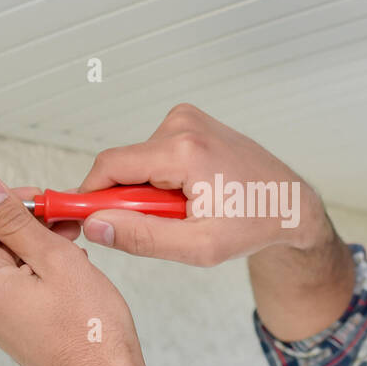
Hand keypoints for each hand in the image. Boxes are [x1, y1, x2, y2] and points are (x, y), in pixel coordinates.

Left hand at [0, 175, 152, 365]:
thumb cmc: (89, 331)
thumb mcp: (55, 259)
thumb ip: (15, 221)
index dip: (8, 203)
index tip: (41, 204)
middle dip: (26, 224)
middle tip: (64, 224)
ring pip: (4, 260)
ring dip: (35, 245)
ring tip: (72, 248)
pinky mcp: (7, 324)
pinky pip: (12, 282)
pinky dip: (37, 268)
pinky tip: (67, 269)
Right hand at [76, 102, 323, 265]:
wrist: (288, 203)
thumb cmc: (253, 224)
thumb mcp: (199, 247)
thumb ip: (143, 237)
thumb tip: (95, 226)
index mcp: (184, 150)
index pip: (110, 167)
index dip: (89, 195)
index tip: (77, 219)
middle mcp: (183, 124)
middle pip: (123, 164)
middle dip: (130, 198)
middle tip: (163, 224)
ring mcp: (187, 118)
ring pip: (138, 161)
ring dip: (149, 190)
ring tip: (186, 209)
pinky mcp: (189, 121)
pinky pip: (154, 153)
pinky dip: (162, 177)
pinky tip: (191, 192)